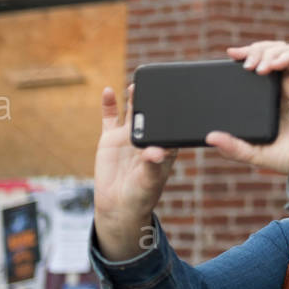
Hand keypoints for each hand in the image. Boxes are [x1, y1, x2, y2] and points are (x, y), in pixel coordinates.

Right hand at [94, 83, 176, 251]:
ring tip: (137, 83)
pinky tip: (108, 91)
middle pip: (154, 111)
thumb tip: (154, 152)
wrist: (118, 205)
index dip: (177, 110)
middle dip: (155, 97)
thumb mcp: (150, 180)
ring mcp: (129, 135)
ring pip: (133, 110)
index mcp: (165, 144)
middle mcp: (150, 136)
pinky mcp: (111, 138)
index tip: (180, 96)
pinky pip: (110, 117)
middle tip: (156, 83)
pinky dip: (108, 104)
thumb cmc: (142, 194)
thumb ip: (152, 165)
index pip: (173, 123)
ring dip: (135, 96)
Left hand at [205, 41, 288, 180]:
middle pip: (272, 50)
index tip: (230, 54)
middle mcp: (286, 84)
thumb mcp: (254, 153)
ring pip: (287, 49)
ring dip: (271, 51)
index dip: (247, 52)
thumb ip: (233, 147)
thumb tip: (210, 137)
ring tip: (259, 68)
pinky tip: (275, 65)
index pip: (259, 61)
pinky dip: (288, 56)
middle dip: (257, 49)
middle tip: (245, 63)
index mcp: (271, 94)